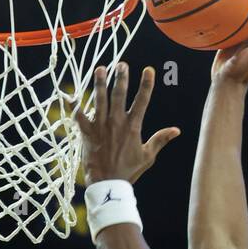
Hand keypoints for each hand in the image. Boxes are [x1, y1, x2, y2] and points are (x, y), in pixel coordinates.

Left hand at [73, 63, 179, 186]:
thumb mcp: (148, 156)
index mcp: (132, 127)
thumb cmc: (128, 171)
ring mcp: (100, 126)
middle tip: (122, 64)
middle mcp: (116, 122)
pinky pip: (79, 116)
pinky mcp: (87, 133)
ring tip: (100, 68)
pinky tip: (70, 95)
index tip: (148, 70)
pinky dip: (74, 106)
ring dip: (100, 83)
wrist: (108, 183)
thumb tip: (176, 130)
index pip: (142, 101)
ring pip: (99, 99)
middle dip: (121, 77)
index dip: (146, 84)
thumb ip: (160, 140)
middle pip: (119, 94)